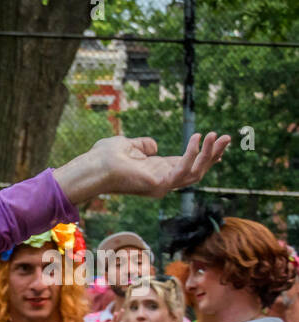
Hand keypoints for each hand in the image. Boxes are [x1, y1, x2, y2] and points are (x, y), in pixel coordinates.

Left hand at [56, 133, 230, 204]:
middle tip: (227, 137)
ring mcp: (161, 186)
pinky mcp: (160, 185)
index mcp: (156, 172)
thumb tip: (152, 146)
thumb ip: (143, 146)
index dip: (204, 154)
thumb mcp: (129, 146)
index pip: (187, 166)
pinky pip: (184, 170)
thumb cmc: (105, 157)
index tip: (217, 140)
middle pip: (196, 171)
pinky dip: (193, 154)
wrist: (94, 166)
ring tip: (217, 136)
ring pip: (195, 173)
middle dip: (213, 155)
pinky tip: (198, 139)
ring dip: (209, 154)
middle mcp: (161, 181)